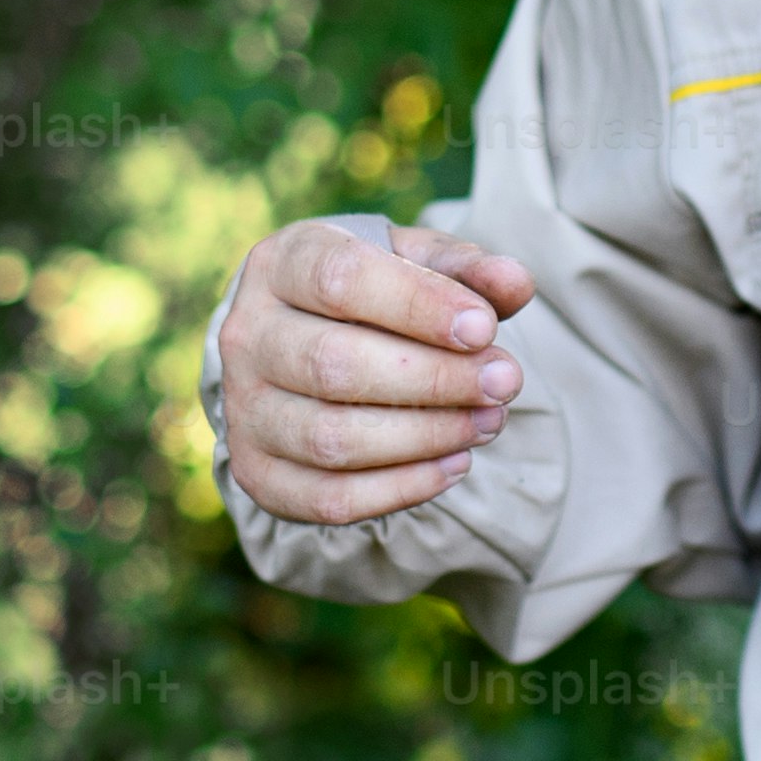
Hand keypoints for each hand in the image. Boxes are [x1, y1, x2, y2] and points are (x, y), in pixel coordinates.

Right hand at [212, 218, 538, 527]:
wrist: (301, 342)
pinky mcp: (258, 473)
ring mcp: (244, 410)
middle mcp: (246, 335)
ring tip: (489, 421)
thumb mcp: (412, 262)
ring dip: (426, 436)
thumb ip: (464, 269)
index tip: (484, 328)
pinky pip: (329, 498)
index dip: (417, 305)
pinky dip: (402, 489)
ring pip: (332, 439)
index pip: (340, 279)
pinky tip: (455, 462)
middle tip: (505, 382)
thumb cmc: (370, 293)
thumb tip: (516, 283)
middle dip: (435, 379)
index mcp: (281, 264)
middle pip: (334, 365)